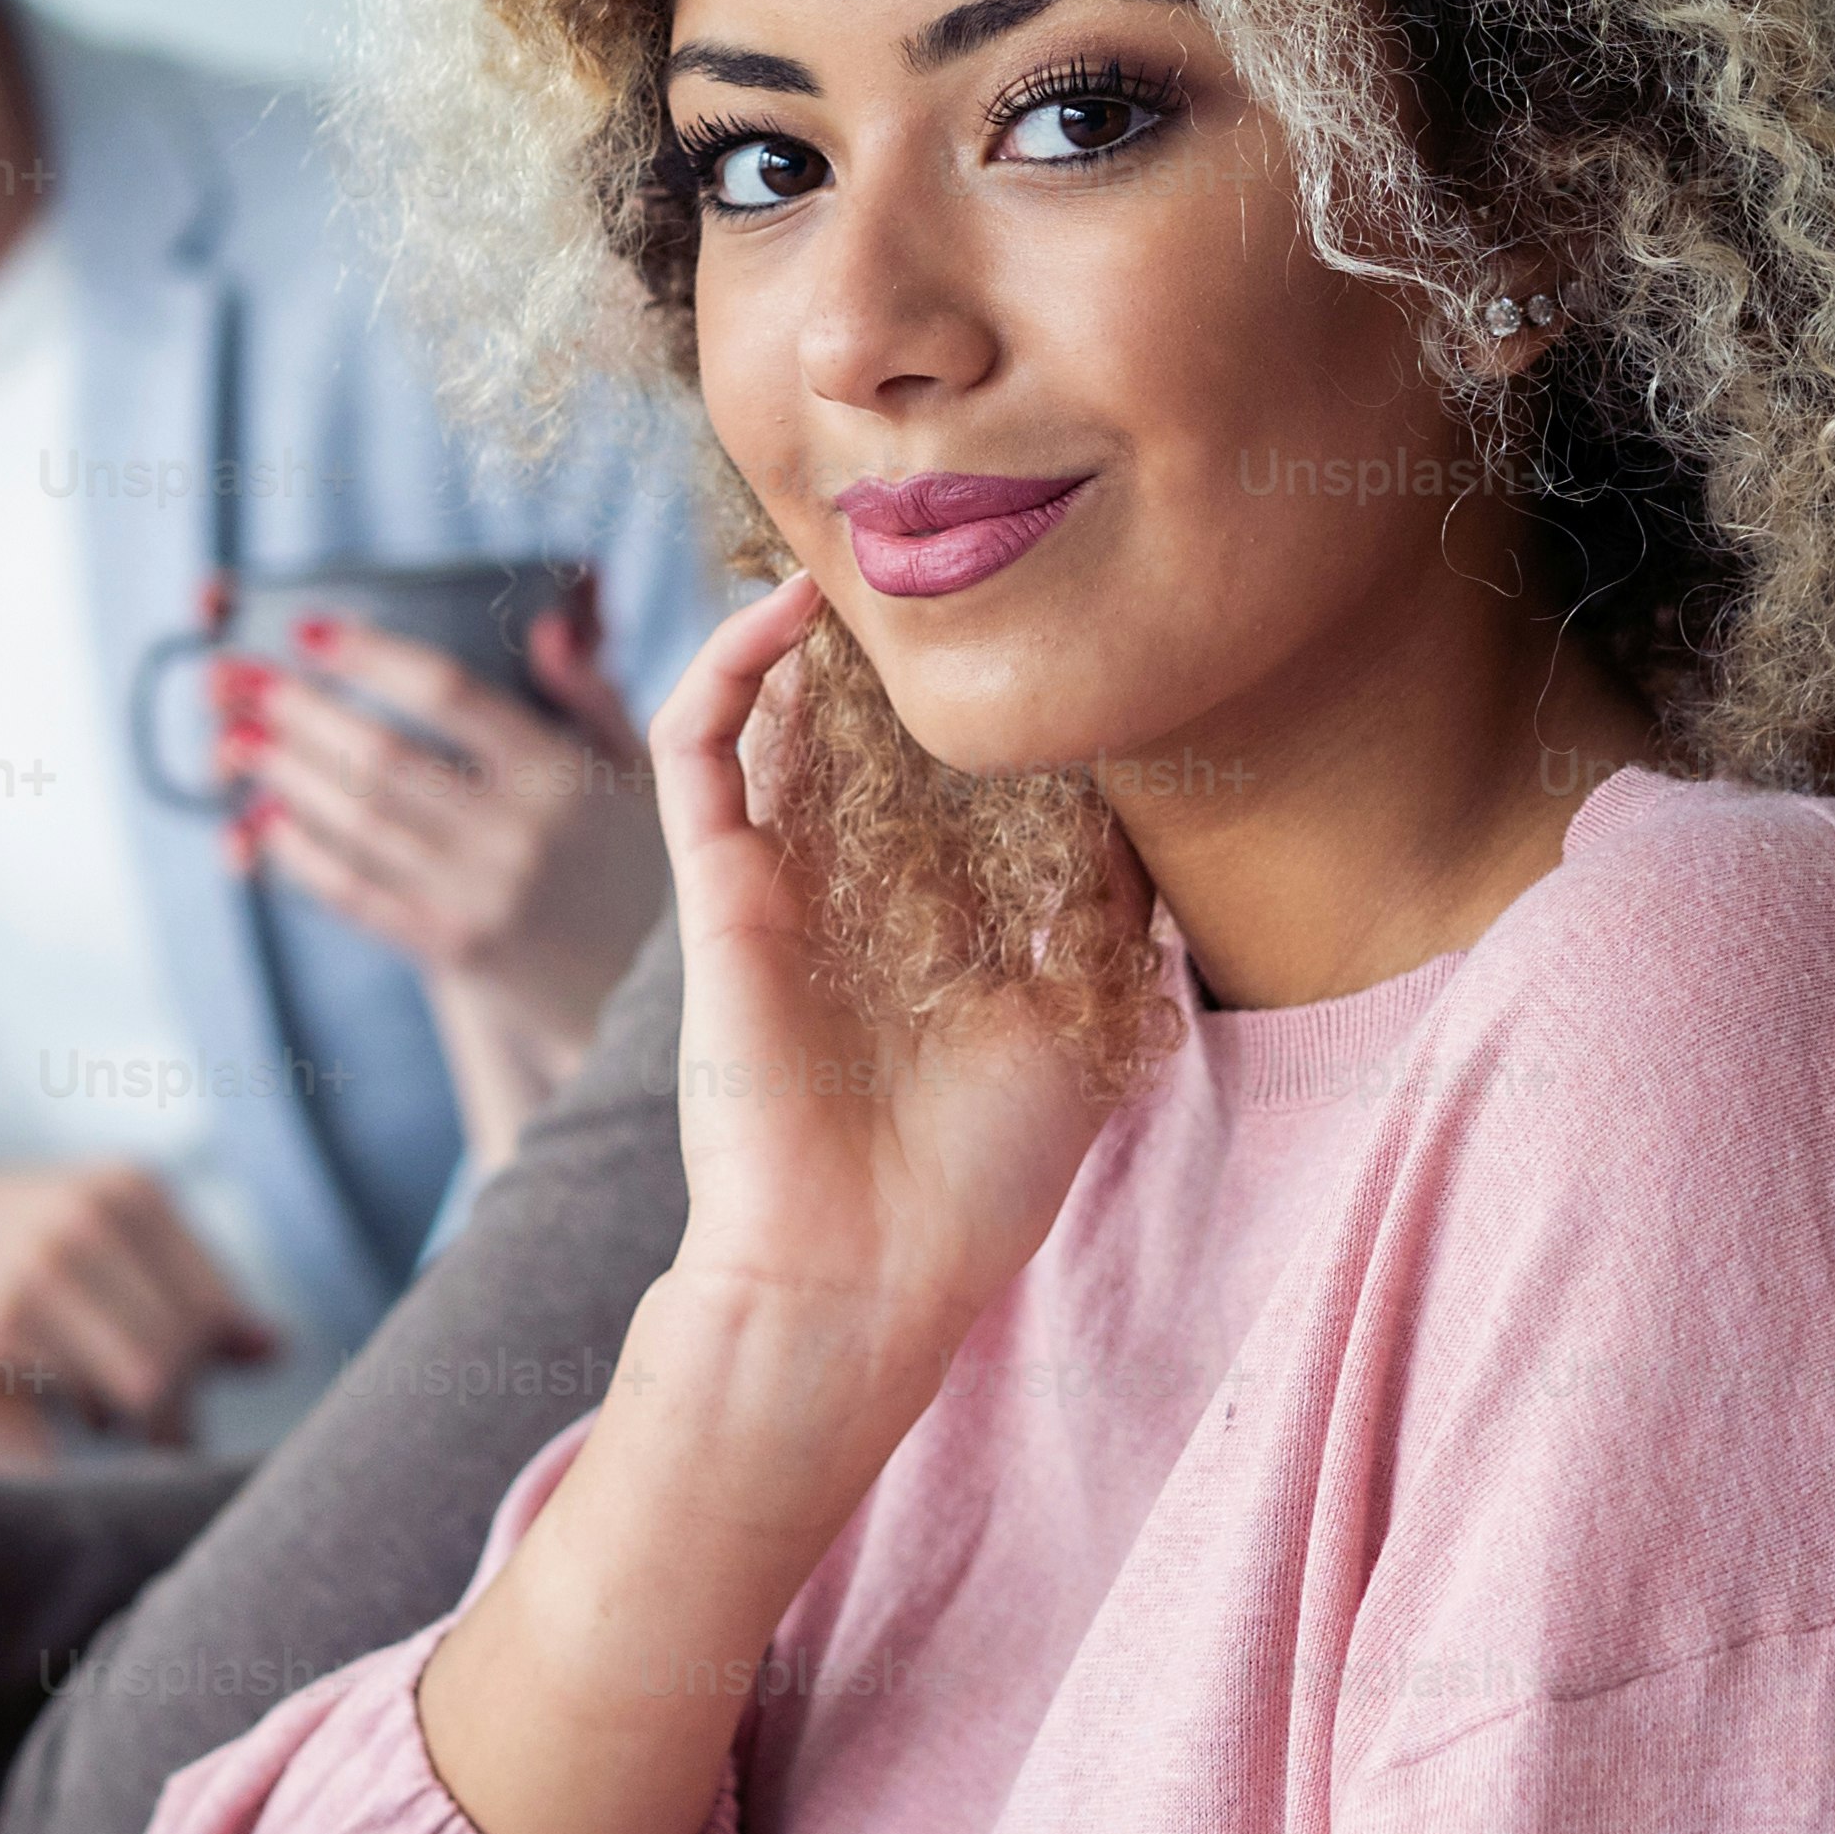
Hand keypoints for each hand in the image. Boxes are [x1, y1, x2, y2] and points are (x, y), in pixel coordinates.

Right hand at [0, 1138, 271, 1438]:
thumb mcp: (77, 1235)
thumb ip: (174, 1288)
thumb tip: (276, 1348)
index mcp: (129, 1190)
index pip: (217, 1312)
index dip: (200, 1370)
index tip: (165, 1396)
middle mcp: (98, 1216)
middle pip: (193, 1352)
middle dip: (173, 1407)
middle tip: (135, 1430)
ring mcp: (47, 1265)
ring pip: (155, 1384)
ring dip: (136, 1426)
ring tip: (94, 1420)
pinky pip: (86, 1404)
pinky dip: (83, 1426)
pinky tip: (54, 1413)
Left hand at [219, 600, 665, 1165]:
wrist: (656, 998)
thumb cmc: (641, 864)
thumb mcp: (640, 772)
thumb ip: (589, 694)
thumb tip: (549, 621)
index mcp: (560, 772)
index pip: (445, 692)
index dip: (367, 656)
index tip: (303, 631)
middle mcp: (517, 832)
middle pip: (379, 757)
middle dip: (293, 711)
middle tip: (226, 679)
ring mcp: (480, 896)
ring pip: (356, 823)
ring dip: (281, 778)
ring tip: (229, 741)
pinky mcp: (454, 950)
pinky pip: (357, 894)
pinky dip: (299, 858)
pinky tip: (257, 827)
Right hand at [641, 572, 1126, 1425]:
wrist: (865, 1270)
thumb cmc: (977, 1179)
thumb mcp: (1084, 1022)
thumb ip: (1101, 911)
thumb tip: (1138, 802)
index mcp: (934, 925)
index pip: (949, 781)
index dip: (981, 705)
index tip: (1045, 633)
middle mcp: (851, 893)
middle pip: (858, 734)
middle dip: (890, 652)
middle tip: (945, 565)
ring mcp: (776, 886)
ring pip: (770, 723)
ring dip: (801, 638)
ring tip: (856, 563)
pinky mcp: (715, 892)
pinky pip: (696, 756)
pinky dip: (726, 672)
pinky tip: (785, 614)